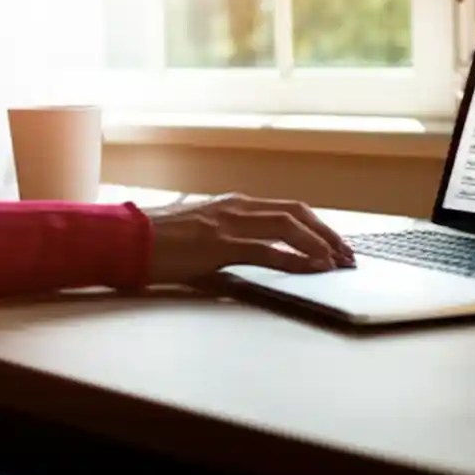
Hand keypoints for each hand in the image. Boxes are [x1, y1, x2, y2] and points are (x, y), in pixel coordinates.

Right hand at [142, 193, 354, 284]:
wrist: (126, 239)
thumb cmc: (158, 242)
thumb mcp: (203, 238)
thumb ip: (232, 244)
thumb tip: (260, 261)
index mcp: (235, 204)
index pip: (289, 209)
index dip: (318, 226)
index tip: (337, 245)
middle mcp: (237, 207)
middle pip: (298, 213)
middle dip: (328, 234)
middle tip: (349, 255)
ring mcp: (229, 223)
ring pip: (289, 227)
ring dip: (319, 246)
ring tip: (338, 264)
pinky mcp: (219, 244)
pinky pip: (267, 251)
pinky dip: (295, 260)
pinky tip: (312, 270)